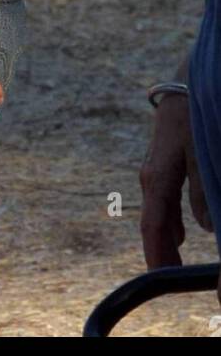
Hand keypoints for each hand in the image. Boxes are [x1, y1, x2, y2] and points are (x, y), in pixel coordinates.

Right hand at [139, 90, 213, 269]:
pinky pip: (164, 195)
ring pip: (159, 209)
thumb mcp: (202, 156)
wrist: (189, 78)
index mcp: (157, 178)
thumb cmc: (196, 117)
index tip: (161, 277)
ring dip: (167, 235)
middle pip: (154, 221)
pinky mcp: (165, 157)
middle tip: (170, 276)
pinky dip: (171, 217)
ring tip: (174, 258)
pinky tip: (179, 228)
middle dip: (162, 250)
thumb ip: (202, 193)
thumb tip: (204, 227)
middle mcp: (151, 174)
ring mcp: (155, 165)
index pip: (153, 227)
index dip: (157, 254)